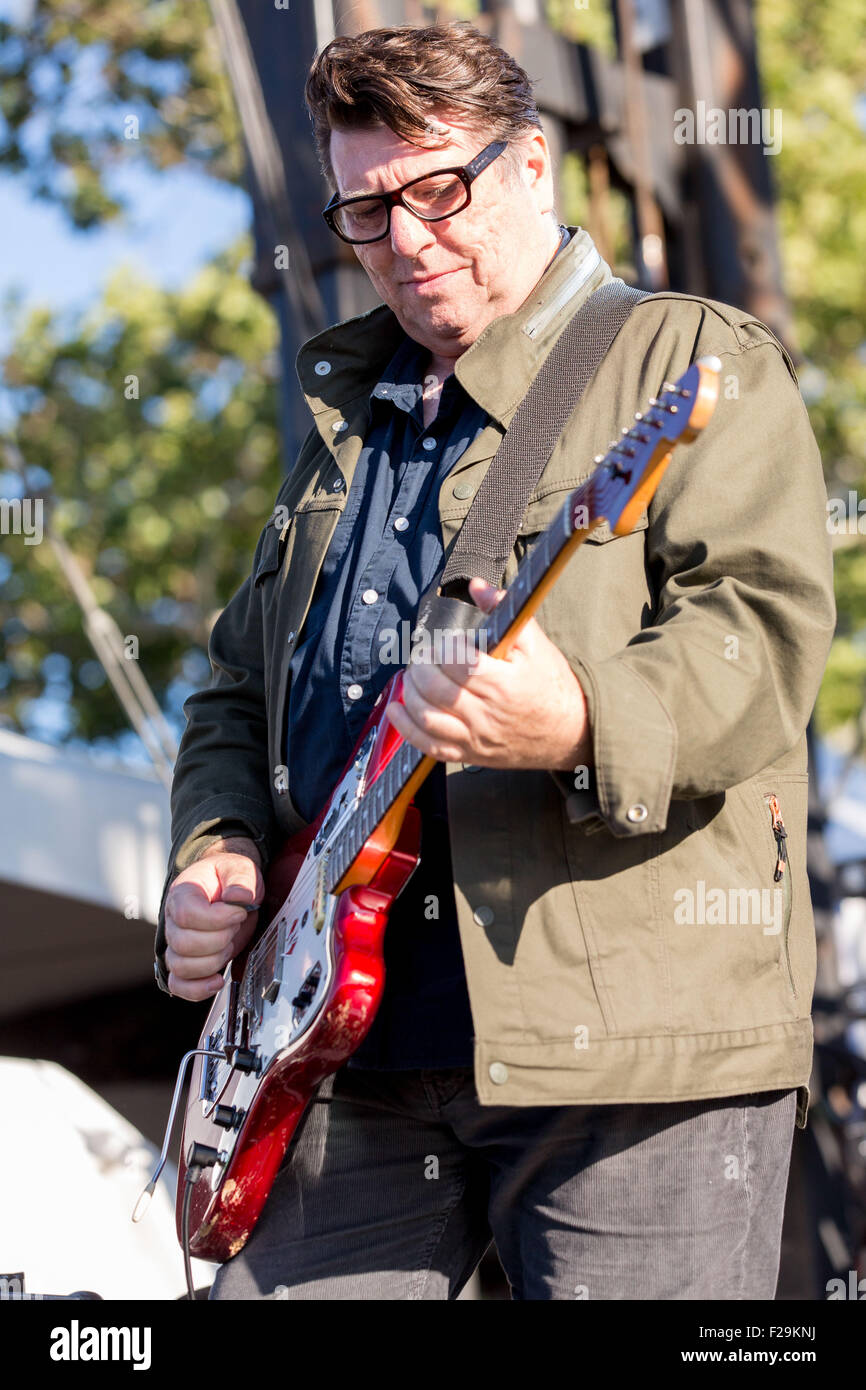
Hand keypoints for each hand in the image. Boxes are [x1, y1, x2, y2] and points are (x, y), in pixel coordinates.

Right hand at [163, 839, 263, 1000]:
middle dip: (219, 939)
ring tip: (229, 943)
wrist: (228, 889)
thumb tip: (238, 896)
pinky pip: (179, 985)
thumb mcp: (240, 869)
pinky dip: (197, 989)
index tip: (239, 912)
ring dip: (213, 961)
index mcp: (182, 894)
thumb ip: (241, 880)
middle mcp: (173, 920)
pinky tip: (217, 980)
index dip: (217, 918)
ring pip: (181, 967)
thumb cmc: (229, 879)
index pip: (187, 914)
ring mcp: (176, 944)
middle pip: (183, 944)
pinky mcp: (185, 963)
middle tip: (235, 925)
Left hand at [385, 577, 591, 770]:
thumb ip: (505, 612)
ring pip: (428, 718)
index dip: (443, 647)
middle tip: (423, 655)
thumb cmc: (552, 687)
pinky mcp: (470, 754)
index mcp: (504, 684)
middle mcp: (487, 715)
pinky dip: (406, 728)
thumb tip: (478, 587)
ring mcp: (476, 738)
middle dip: (421, 667)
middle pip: (437, 689)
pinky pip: (430, 747)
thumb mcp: (537, 644)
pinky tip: (397, 709)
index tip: (444, 641)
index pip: (457, 662)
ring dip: (411, 693)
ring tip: (415, 676)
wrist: (569, 732)